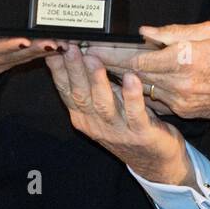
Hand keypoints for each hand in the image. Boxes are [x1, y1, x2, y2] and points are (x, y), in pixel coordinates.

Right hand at [0, 8, 56, 85]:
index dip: (9, 45)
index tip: (25, 40)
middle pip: (13, 55)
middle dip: (34, 49)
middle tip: (52, 43)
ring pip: (22, 59)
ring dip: (41, 52)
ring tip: (59, 44)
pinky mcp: (8, 65)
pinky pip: (26, 59)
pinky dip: (41, 54)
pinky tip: (56, 47)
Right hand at [45, 43, 194, 185]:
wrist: (155, 162)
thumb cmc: (128, 126)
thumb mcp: (104, 106)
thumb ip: (92, 85)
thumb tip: (82, 51)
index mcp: (83, 116)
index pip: (65, 90)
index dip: (59, 69)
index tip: (55, 46)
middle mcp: (95, 124)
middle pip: (80, 95)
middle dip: (74, 70)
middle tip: (70, 47)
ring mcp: (117, 130)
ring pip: (103, 104)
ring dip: (97, 81)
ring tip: (93, 60)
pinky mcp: (140, 134)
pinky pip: (135, 113)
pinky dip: (132, 95)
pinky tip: (131, 78)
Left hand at [81, 21, 209, 121]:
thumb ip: (174, 34)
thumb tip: (145, 34)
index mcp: (184, 60)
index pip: (136, 59)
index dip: (111, 54)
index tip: (92, 48)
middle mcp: (179, 84)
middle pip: (134, 76)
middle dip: (109, 67)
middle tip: (86, 59)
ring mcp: (182, 102)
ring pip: (144, 90)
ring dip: (123, 81)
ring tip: (101, 71)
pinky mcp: (188, 112)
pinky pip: (159, 101)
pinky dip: (143, 92)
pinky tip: (130, 85)